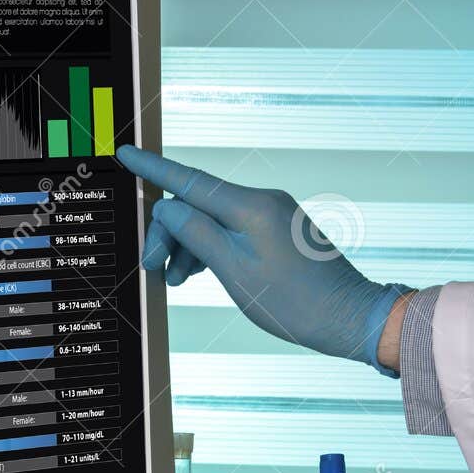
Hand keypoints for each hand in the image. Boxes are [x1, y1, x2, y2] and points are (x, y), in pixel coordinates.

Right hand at [117, 145, 409, 371]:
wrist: (347, 317)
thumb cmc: (297, 303)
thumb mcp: (234, 272)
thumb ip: (196, 236)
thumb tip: (167, 208)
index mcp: (251, 207)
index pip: (189, 180)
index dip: (153, 168)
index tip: (126, 154)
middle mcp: (262, 201)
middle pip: (197, 203)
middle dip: (168, 232)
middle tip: (152, 267)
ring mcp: (270, 214)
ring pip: (212, 219)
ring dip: (188, 245)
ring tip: (174, 279)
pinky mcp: (276, 229)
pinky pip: (231, 229)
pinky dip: (210, 248)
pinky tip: (196, 272)